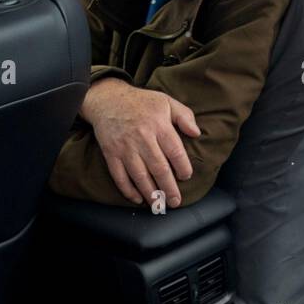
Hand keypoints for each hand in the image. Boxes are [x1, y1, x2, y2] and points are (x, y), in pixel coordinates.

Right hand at [79, 80, 199, 207]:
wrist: (107, 99)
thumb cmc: (141, 102)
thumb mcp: (166, 101)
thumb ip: (184, 116)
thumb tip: (196, 133)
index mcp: (159, 125)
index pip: (175, 151)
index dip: (183, 168)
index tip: (186, 177)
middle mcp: (142, 137)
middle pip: (159, 168)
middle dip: (169, 188)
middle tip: (175, 201)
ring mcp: (125, 147)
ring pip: (140, 176)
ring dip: (150, 193)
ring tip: (159, 205)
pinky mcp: (111, 153)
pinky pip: (119, 176)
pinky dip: (128, 190)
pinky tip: (137, 199)